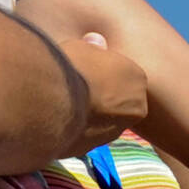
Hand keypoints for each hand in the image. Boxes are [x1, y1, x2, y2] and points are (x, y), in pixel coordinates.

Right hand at [60, 32, 147, 153]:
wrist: (50, 101)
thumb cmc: (69, 67)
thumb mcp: (81, 47)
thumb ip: (93, 47)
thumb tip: (97, 41)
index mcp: (137, 79)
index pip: (124, 75)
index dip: (102, 73)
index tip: (84, 70)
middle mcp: (135, 108)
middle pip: (117, 100)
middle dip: (99, 96)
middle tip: (74, 88)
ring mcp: (115, 131)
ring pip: (102, 121)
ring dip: (88, 115)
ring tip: (62, 104)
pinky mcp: (93, 148)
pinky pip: (84, 135)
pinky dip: (74, 129)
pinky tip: (56, 119)